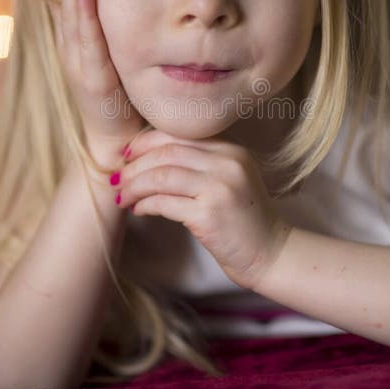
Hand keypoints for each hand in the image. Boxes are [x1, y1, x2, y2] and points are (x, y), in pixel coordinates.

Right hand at [43, 0, 147, 165]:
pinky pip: (86, 43)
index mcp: (76, 37)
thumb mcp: (116, 51)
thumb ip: (110, 23)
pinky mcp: (92, 82)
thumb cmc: (122, 97)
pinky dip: (83, 16)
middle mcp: (72, 46)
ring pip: (69, 11)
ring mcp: (79, 63)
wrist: (117, 145)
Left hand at [113, 129, 293, 290]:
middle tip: (117, 179)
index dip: (145, 143)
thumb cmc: (243, 220)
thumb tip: (147, 158)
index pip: (177, 135)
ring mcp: (220, 188)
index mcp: (231, 150)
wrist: (272, 254)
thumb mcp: (228, 181)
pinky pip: (164, 203)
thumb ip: (199, 164)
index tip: (127, 156)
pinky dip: (145, 205)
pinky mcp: (210, 214)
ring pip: (161, 175)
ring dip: (134, 186)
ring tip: (122, 196)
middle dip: (134, 165)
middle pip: (166, 152)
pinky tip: (139, 210)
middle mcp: (227, 163)